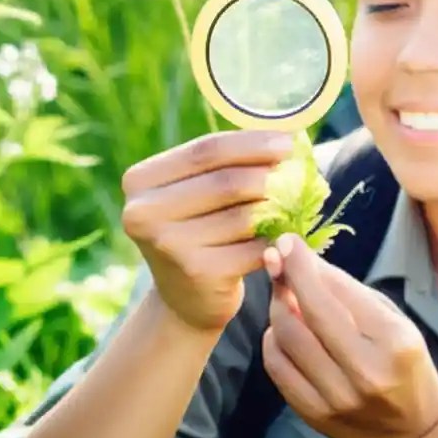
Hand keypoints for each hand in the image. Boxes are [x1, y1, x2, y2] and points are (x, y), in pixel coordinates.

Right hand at [120, 130, 294, 332]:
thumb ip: (225, 164)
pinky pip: (253, 247)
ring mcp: (169, 246)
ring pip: (244, 215)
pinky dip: (273, 241)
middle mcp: (144, 213)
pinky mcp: (198, 273)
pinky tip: (281, 239)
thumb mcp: (196, 192)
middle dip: (268, 173)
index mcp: (139, 181)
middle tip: (297, 171)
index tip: (287, 141)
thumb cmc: (197, 231)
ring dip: (276, 208)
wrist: (185, 300)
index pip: (205, 151)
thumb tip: (285, 137)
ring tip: (293, 203)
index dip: (251, 143)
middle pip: (225, 181)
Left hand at [261, 232, 437, 437]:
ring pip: (285, 339)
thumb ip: (347, 291)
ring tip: (285, 297)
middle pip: (305, 315)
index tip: (286, 242)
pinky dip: (274, 341)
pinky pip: (277, 367)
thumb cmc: (403, 361)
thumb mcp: (391, 319)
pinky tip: (284, 331)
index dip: (302, 265)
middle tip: (275, 260)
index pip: (334, 295)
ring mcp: (337, 398)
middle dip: (284, 279)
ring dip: (278, 309)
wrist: (412, 427)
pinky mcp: (315, 415)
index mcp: (392, 342)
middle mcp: (365, 373)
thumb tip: (300, 261)